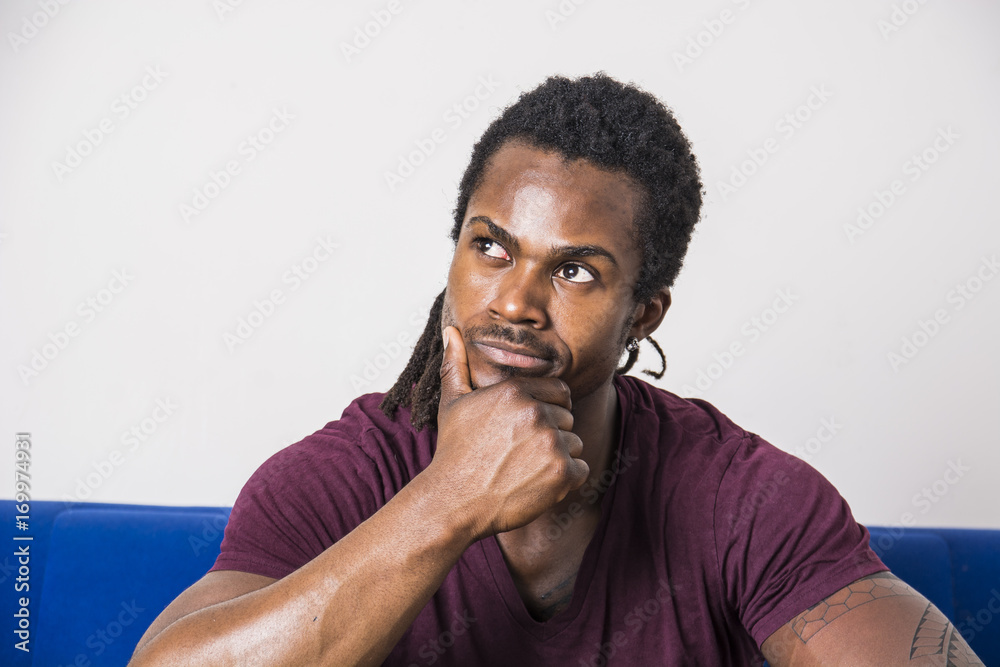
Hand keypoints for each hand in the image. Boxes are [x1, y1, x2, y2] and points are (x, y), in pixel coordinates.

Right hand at [427, 326, 589, 539]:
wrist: (454, 501)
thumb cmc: (453, 452)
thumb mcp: (452, 402)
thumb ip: (456, 363)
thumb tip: (451, 331)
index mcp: (515, 390)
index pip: (560, 391)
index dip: (548, 409)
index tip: (529, 428)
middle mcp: (536, 411)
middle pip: (567, 418)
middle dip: (551, 435)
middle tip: (520, 453)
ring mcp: (551, 442)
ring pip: (575, 444)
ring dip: (558, 458)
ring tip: (525, 469)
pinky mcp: (561, 472)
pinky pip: (581, 471)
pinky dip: (565, 482)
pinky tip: (537, 484)